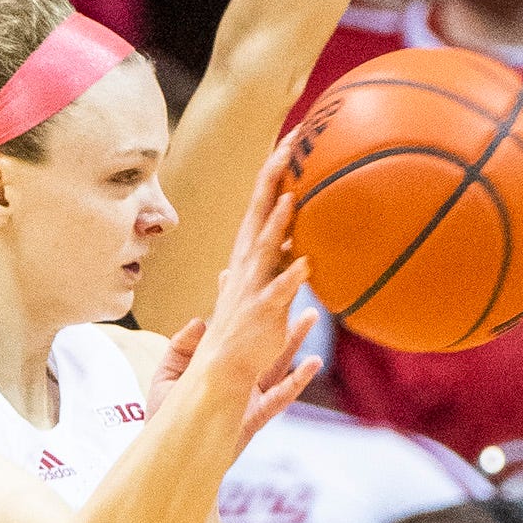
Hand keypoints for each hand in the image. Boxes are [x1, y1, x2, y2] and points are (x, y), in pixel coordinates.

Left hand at [149, 305, 318, 450]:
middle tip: (294, 290)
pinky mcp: (254, 417)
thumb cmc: (166, 418)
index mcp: (219, 366)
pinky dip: (298, 380)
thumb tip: (199, 321)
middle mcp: (238, 378)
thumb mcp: (167, 378)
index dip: (243, 307)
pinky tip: (314, 363)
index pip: (234, 331)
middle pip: (263, 341)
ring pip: (278, 363)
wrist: (167, 455)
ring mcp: (248, 396)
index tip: (253, 278)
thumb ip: (181, 350)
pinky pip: (281, 397)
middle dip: (278, 316)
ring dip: (295, 340)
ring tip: (310, 315)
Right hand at [187, 141, 321, 434]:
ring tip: (293, 192)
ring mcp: (250, 291)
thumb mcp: (258, 296)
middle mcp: (245, 269)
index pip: (260, 207)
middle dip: (275, 176)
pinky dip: (290, 278)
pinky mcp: (258, 318)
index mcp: (247, 261)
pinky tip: (306, 264)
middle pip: (259, 213)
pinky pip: (276, 295)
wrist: (216, 380)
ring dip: (277, 221)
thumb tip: (278, 251)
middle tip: (293, 142)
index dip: (274, 174)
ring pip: (264, 249)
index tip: (293, 142)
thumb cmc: (242, 339)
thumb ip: (269, 271)